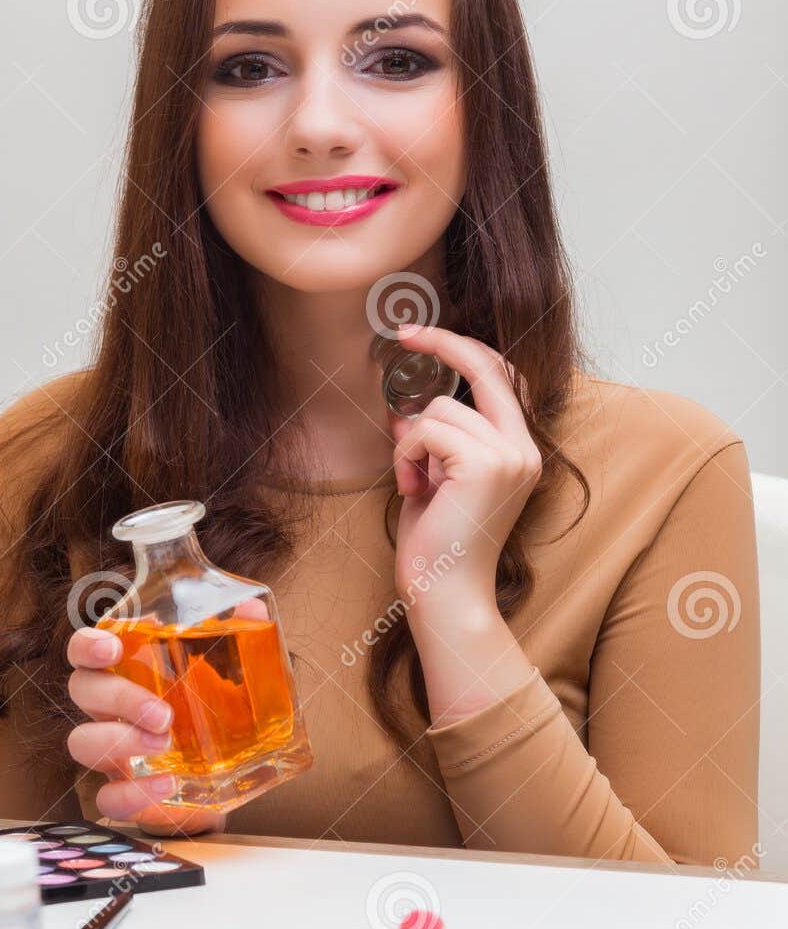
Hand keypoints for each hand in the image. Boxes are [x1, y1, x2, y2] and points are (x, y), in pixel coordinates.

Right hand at [66, 627, 225, 835]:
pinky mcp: (126, 794)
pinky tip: (167, 784)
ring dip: (119, 740)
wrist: (234, 776)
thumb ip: (239, 636)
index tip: (112, 649)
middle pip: (83, 690)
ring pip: (82, 741)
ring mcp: (113, 752)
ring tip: (165, 744)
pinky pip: (107, 797)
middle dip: (118, 698)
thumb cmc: (221, 711)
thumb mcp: (234, 672)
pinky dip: (132, 793)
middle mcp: (110, 709)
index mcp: (127, 672)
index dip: (88, 646)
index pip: (85, 650)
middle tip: (164, 714)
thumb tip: (250, 608)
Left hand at [389, 326, 541, 618]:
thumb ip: (433, 443)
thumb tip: (407, 411)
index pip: (503, 379)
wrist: (446, 594)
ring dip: (411, 443)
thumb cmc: (437, 546)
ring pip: (441, 409)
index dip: (465, 350)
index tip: (424, 336)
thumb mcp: (435, 480)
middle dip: (443, 343)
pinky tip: (412, 490)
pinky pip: (427, 430)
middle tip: (405, 334)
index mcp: (520, 452)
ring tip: (415, 485)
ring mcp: (509, 456)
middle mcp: (524, 450)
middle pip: (486, 368)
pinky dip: (407, 456)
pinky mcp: (485, 465)